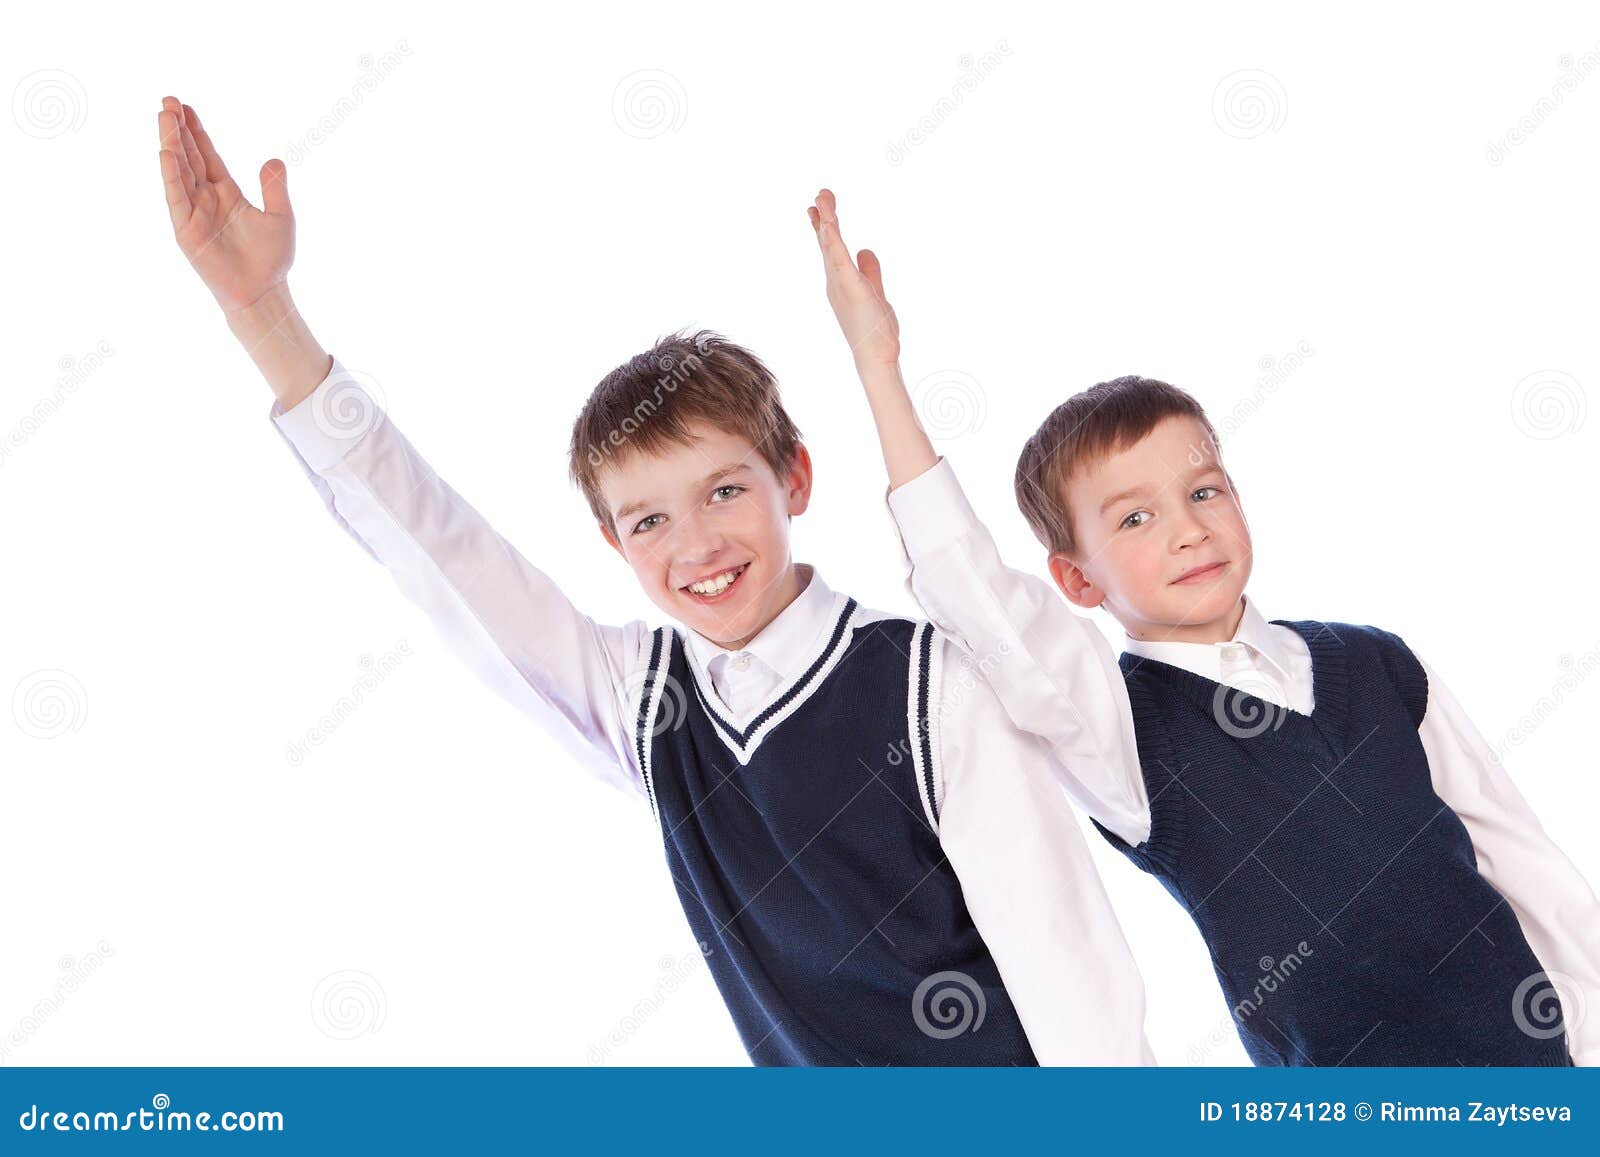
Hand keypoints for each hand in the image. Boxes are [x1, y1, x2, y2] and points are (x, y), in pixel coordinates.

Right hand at [157, 96, 295, 314]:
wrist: (263, 293)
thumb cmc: (272, 259)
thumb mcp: (281, 217)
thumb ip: (274, 188)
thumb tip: (274, 159)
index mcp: (227, 192)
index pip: (207, 155)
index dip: (196, 132)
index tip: (185, 107)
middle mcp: (207, 199)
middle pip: (189, 157)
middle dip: (178, 130)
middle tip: (168, 100)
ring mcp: (194, 214)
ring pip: (179, 172)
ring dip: (171, 145)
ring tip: (163, 117)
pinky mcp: (187, 231)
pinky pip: (177, 199)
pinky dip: (171, 177)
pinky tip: (166, 154)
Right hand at [808, 188, 899, 368]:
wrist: (875, 355)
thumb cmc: (874, 330)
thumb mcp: (875, 290)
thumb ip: (871, 270)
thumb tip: (865, 250)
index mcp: (840, 281)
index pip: (832, 248)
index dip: (825, 227)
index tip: (820, 207)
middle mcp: (835, 281)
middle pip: (827, 243)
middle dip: (823, 217)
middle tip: (820, 194)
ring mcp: (840, 284)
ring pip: (831, 246)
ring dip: (826, 221)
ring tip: (823, 198)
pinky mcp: (850, 288)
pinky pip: (839, 259)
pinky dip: (833, 240)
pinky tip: (829, 224)